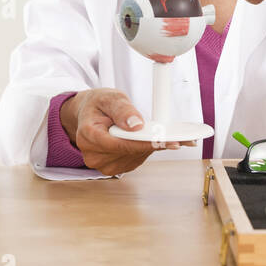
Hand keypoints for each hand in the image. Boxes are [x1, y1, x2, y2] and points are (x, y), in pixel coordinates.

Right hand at [59, 89, 188, 176]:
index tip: (164, 139)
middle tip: (178, 137)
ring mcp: (102, 164)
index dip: (144, 142)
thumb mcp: (109, 98)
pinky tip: (152, 140)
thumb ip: (122, 110)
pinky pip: (135, 160)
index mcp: (87, 135)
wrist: (90, 115)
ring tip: (164, 135)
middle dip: (153, 143)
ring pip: (135, 157)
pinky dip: (146, 150)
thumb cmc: (98, 105)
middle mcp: (93, 155)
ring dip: (151, 147)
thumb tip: (136, 125)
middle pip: (130, 152)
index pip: (120, 144)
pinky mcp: (113, 168)